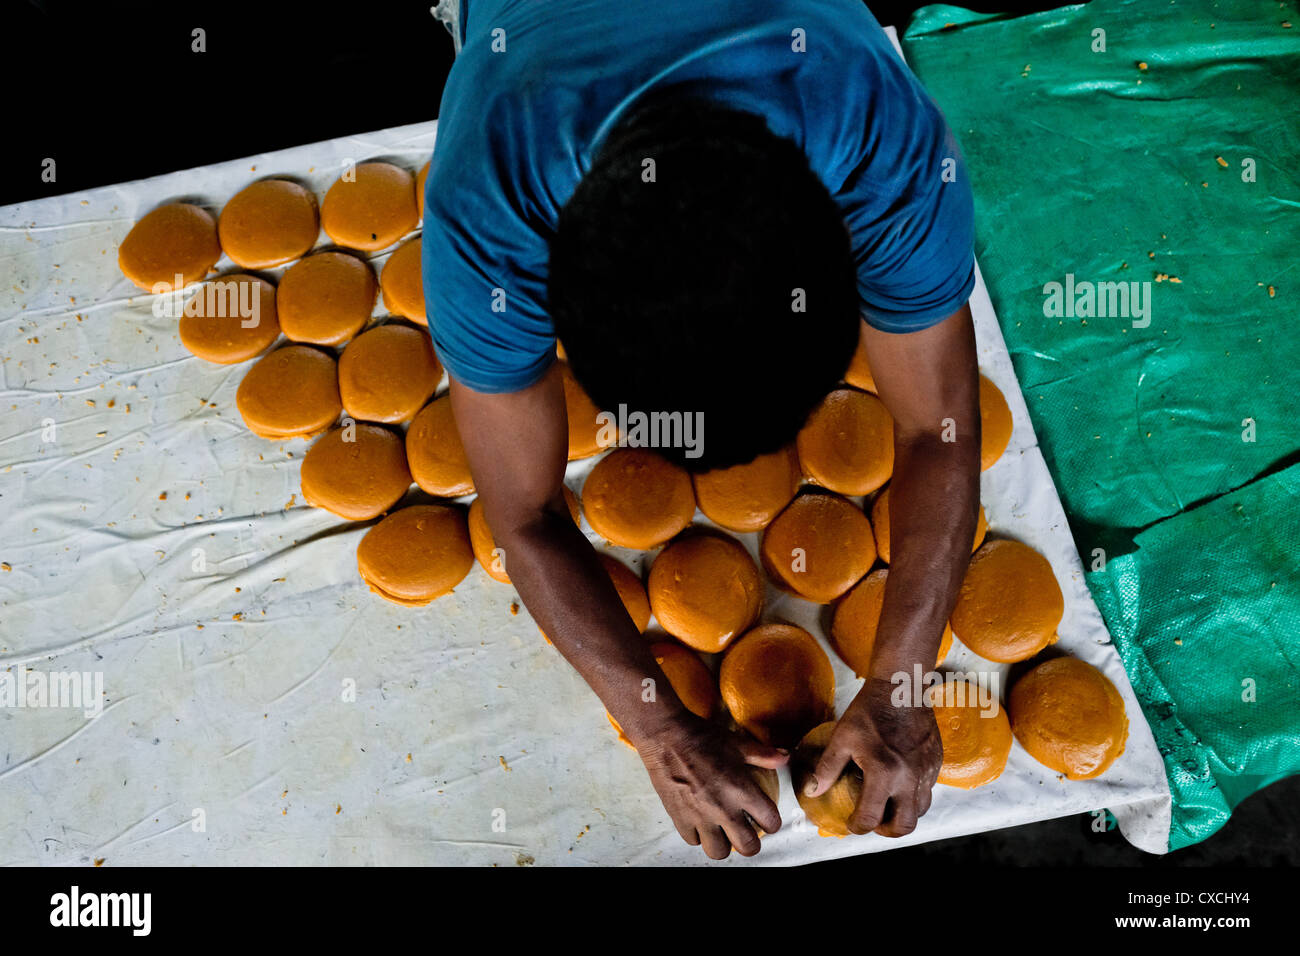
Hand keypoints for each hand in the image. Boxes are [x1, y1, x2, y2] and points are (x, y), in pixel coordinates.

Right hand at [635, 715, 786, 858]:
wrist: (666, 735)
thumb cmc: (702, 737)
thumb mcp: (737, 743)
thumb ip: (763, 755)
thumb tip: (784, 757)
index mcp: (742, 790)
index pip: (770, 822)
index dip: (772, 822)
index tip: (767, 819)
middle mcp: (723, 808)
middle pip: (748, 847)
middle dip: (751, 843)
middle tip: (747, 833)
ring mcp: (700, 816)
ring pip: (719, 852)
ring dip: (724, 844)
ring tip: (722, 832)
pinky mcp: (679, 818)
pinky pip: (693, 841)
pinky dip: (698, 835)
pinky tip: (700, 822)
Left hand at [805, 676, 940, 836]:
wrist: (901, 687)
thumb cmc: (869, 710)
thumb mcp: (842, 738)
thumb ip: (827, 768)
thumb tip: (813, 791)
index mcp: (883, 773)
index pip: (870, 818)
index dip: (857, 827)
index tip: (851, 823)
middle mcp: (909, 778)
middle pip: (904, 826)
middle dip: (887, 831)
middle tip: (874, 822)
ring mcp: (926, 772)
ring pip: (920, 811)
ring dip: (903, 815)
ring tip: (887, 805)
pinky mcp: (936, 763)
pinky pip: (928, 790)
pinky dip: (914, 796)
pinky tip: (900, 784)